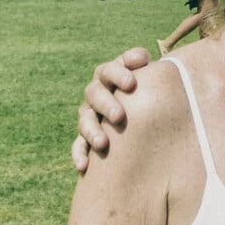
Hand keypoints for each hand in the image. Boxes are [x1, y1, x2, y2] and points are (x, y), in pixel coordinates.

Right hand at [71, 47, 151, 171]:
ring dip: (92, 131)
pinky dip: (79, 154)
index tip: (131, 84)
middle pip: (94, 94)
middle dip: (106, 105)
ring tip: (103, 144)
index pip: (108, 70)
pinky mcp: (86, 136)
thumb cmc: (146, 87)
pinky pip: (78, 145)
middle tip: (119, 117)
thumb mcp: (146, 72)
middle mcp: (96, 93)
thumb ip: (141, 62)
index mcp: (108, 75)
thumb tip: (141, 58)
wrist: (141, 106)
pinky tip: (83, 166)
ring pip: (85, 120)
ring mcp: (89, 115)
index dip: (118, 75)